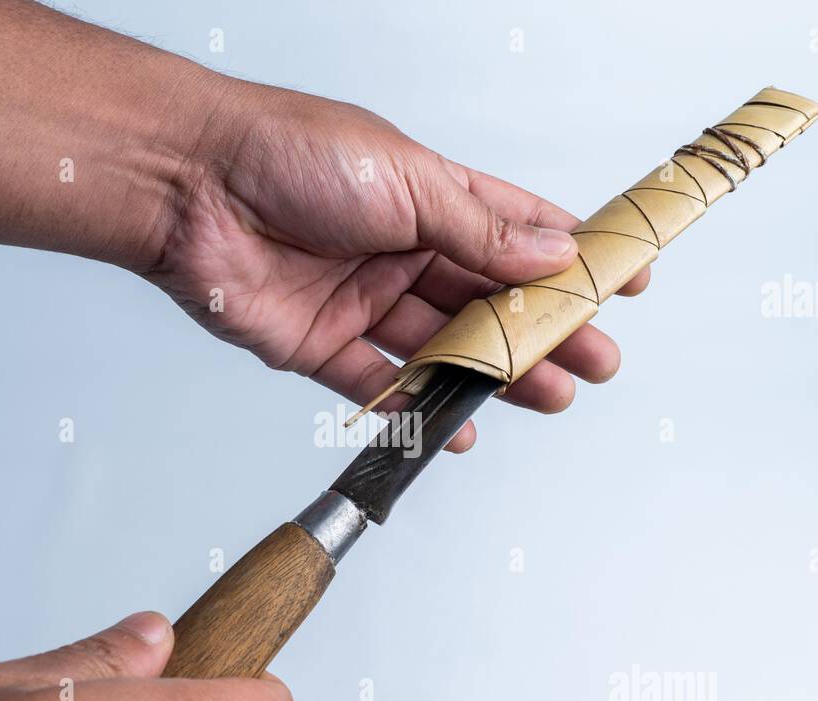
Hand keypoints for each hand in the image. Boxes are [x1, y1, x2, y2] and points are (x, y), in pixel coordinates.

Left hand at [0, 1, 648, 452]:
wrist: (192, 188)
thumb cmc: (290, 155)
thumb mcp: (409, 182)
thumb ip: (481, 229)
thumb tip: (553, 252)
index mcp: (428, 196)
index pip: (517, 230)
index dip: (572, 257)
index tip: (625, 280)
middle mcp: (399, 248)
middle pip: (488, 300)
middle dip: (545, 332)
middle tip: (596, 359)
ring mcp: (362, 298)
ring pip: (444, 349)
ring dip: (496, 375)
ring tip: (550, 395)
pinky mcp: (319, 344)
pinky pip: (380, 386)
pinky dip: (419, 410)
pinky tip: (459, 427)